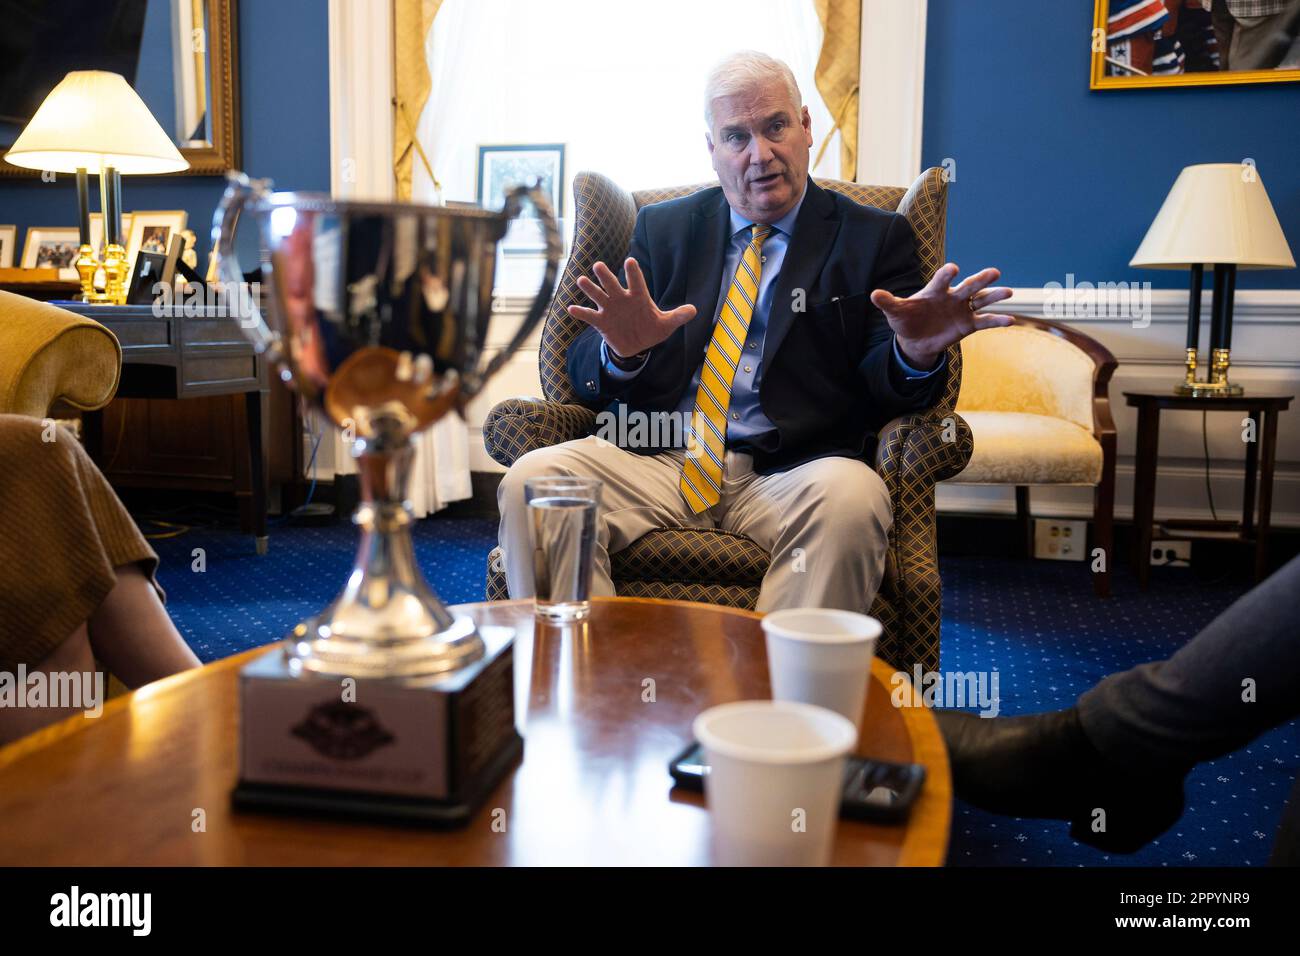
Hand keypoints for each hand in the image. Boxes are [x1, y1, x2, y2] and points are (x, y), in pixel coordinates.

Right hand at [567, 258, 696, 357]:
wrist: (636, 345)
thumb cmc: (651, 329)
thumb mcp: (666, 324)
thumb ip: (678, 316)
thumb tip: (694, 311)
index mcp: (638, 296)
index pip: (636, 282)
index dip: (633, 273)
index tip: (630, 261)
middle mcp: (621, 298)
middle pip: (612, 284)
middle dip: (606, 276)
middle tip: (599, 265)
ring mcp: (610, 309)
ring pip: (598, 296)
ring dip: (590, 289)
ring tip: (582, 280)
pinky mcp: (601, 322)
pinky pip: (589, 316)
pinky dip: (581, 313)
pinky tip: (571, 308)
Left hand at [870, 264, 1013, 369]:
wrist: (915, 339)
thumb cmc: (906, 320)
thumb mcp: (895, 312)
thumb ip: (888, 302)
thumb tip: (874, 294)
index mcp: (935, 290)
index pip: (942, 279)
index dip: (947, 274)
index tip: (953, 269)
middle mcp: (952, 296)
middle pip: (969, 286)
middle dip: (981, 280)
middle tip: (994, 272)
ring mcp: (962, 309)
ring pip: (982, 300)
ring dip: (995, 296)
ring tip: (1008, 292)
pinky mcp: (968, 325)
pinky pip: (985, 321)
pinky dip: (997, 320)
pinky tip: (1011, 320)